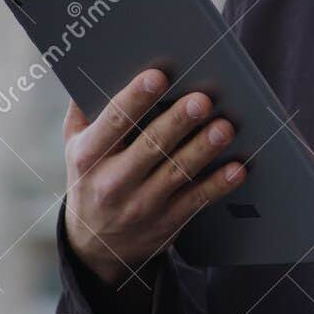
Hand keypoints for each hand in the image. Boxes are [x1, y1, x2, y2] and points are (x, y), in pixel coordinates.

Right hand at [62, 68, 245, 285]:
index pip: (113, 123)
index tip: (157, 76)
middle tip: (202, 100)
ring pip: (177, 173)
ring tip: (225, 127)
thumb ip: (83, 111)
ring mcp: (141, 204)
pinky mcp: (167, 221)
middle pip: (150, 147)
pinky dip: (219, 184)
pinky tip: (237, 169)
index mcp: (89, 156)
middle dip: (177, 122)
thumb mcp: (75, 148)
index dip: (134, 99)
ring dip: (203, 149)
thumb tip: (95, 66)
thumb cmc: (91, 178)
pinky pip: (197, 201)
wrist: (95, 247)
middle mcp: (113, 182)